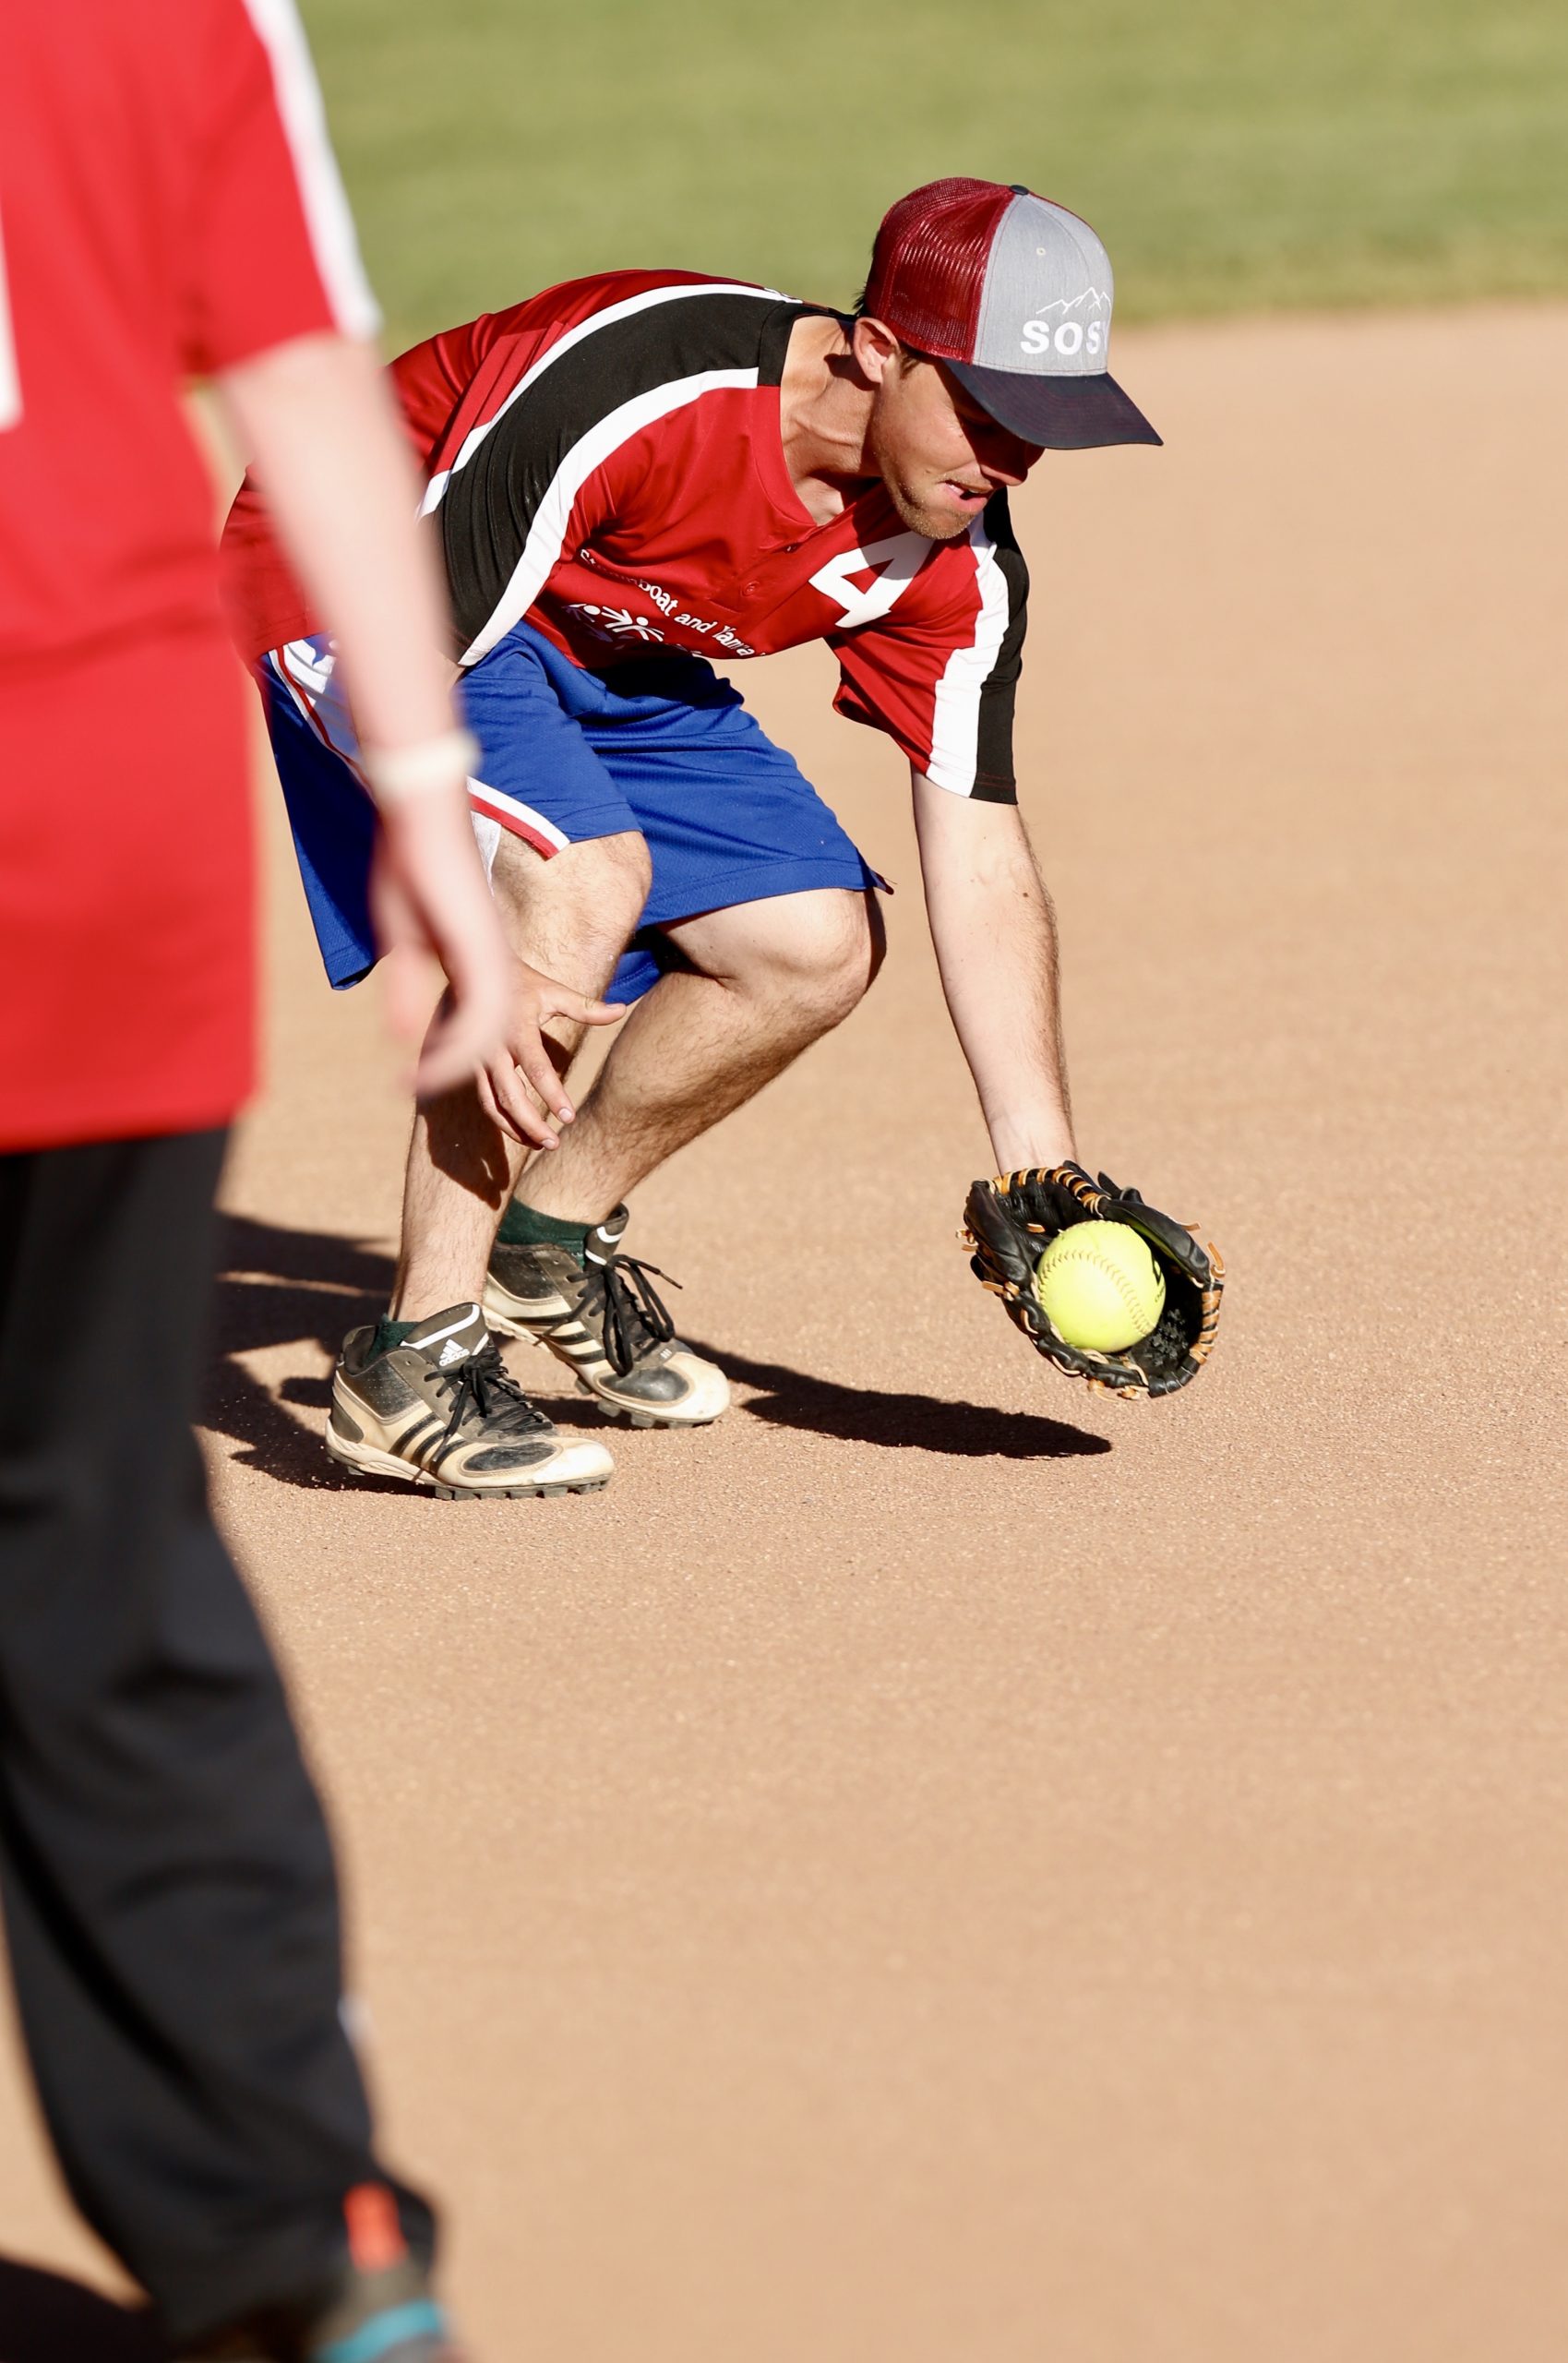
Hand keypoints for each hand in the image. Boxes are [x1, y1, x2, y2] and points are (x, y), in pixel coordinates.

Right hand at [368, 787, 515, 1095]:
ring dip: (453, 1070)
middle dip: (487, 1086)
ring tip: (416, 1088)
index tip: (415, 1080)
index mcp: (480, 963)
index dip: (450, 1059)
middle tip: (450, 1109)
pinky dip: (449, 1051)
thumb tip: (406, 1035)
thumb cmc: (412, 868)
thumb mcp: (406, 941)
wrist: (423, 816)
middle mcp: (494, 967)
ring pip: (488, 1040)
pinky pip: (474, 1020)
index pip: (478, 1028)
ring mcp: (491, 960)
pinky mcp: (480, 953)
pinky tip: (421, 1066)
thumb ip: (411, 989)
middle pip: (498, 1045)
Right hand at [473, 958, 625, 1148]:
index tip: (568, 1118)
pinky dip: (502, 1121)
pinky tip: (523, 1134)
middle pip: (511, 1096)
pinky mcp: (471, 1068)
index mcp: (517, 1029)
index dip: (552, 1095)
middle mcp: (494, 1048)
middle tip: (555, 1144)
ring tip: (541, 1145)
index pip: (536, 1068)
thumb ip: (586, 1007)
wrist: (473, 972)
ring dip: (515, 1129)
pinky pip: (485, 1101)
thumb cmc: (522, 983)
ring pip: (493, 1105)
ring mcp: (479, 1060)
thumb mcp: (553, 991)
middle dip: (531, 1124)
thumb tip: (622, 1010)